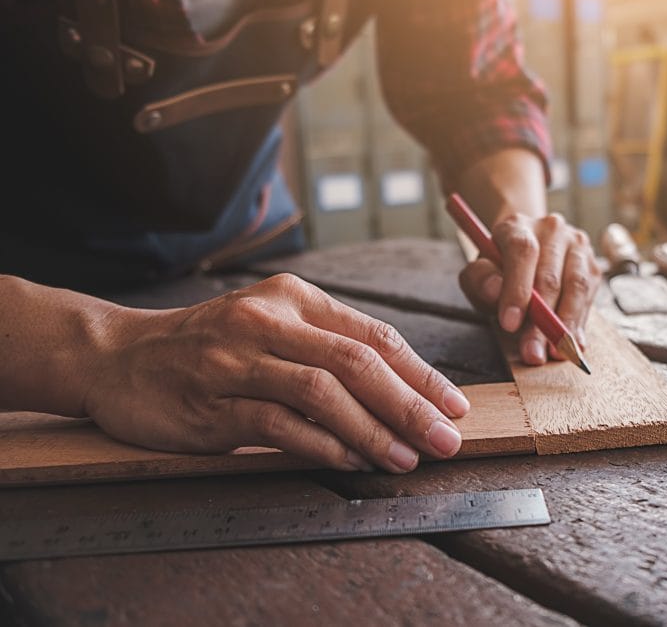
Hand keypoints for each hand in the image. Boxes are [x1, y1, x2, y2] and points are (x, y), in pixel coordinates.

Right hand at [83, 274, 470, 472]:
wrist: (119, 355)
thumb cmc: (211, 346)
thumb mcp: (273, 327)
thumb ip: (329, 349)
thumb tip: (404, 391)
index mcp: (294, 298)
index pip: (374, 335)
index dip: (420, 373)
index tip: (453, 406)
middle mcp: (268, 320)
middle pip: (356, 362)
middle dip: (410, 404)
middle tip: (444, 439)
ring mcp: (237, 360)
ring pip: (321, 392)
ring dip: (371, 429)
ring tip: (405, 458)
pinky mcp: (211, 402)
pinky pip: (278, 425)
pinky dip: (321, 445)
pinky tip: (350, 461)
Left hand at [459, 212, 601, 364]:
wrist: (524, 252)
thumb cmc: (498, 269)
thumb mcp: (478, 274)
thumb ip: (479, 279)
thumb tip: (495, 290)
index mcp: (518, 225)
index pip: (522, 252)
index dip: (517, 289)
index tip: (509, 323)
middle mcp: (551, 229)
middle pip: (550, 275)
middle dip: (540, 321)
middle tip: (532, 352)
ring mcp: (576, 245)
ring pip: (576, 286)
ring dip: (565, 324)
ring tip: (553, 353)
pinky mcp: (592, 265)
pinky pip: (589, 297)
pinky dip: (580, 323)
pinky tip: (572, 343)